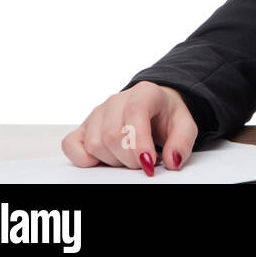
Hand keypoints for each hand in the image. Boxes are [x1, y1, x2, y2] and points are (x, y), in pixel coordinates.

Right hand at [62, 81, 198, 173]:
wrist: (154, 107)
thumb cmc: (166, 117)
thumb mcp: (185, 126)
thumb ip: (182, 142)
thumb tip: (173, 161)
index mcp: (144, 93)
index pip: (135, 113)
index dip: (139, 142)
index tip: (148, 163)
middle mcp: (116, 100)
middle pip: (112, 135)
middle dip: (130, 158)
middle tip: (144, 162)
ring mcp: (97, 113)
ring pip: (94, 144)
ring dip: (113, 160)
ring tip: (129, 157)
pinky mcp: (82, 127)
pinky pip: (71, 145)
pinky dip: (84, 159)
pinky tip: (104, 159)